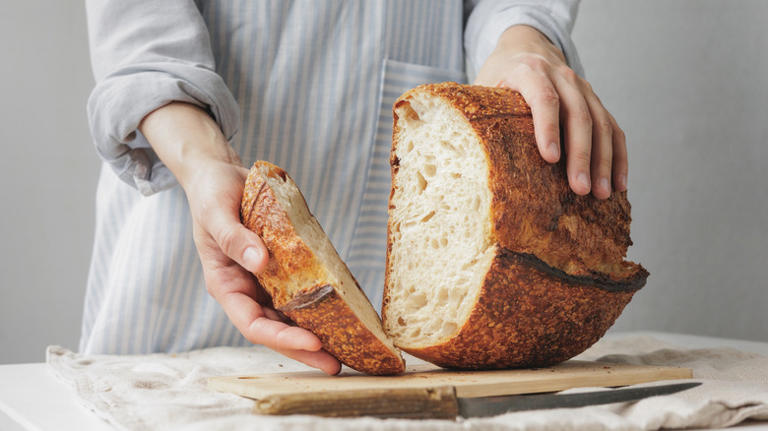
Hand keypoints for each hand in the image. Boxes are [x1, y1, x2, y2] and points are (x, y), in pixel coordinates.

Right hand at [139, 102, 340, 374]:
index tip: (312, 341)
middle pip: (276, 329)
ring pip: (291, 316)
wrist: (220, 177)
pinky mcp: (282, 268)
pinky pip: (302, 291)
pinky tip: (344, 311)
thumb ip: (234, 238)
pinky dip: (320, 303)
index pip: (253, 324)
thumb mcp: (216, 213)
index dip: (281, 338)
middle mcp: (246, 290)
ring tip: (348, 348)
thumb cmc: (212, 195)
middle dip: (304, 349)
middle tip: (336, 364)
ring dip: (316, 332)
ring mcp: (264, 281)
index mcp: (226, 285)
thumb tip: (260, 261)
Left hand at [474, 25, 626, 198]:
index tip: (550, 159)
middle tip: (580, 189)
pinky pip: (614, 129)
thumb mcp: (484, 85)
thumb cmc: (499, 75)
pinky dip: (618, 156)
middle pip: (578, 115)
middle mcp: (562, 77)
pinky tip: (619, 183)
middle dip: (581, 155)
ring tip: (602, 194)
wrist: (526, 45)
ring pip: (602, 123)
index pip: (543, 98)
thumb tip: (464, 159)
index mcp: (529, 70)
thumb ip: (480, 113)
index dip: (548, 128)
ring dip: (603, 161)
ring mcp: (584, 89)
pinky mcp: (596, 103)